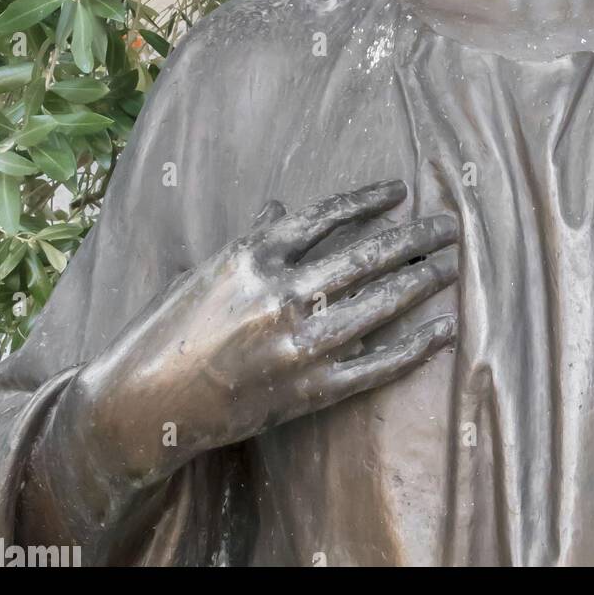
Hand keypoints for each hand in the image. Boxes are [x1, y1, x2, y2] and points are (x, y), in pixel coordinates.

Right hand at [72, 179, 457, 487]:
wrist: (140, 405)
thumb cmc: (169, 329)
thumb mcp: (206, 271)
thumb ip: (252, 237)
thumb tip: (283, 204)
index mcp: (253, 257)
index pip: (327, 216)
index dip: (368, 201)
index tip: (401, 190)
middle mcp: (280, 295)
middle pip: (365, 257)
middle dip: (415, 238)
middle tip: (451, 225)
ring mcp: (297, 345)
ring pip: (378, 306)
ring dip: (421, 282)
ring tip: (453, 265)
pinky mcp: (307, 391)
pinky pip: (374, 366)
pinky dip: (413, 348)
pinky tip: (442, 330)